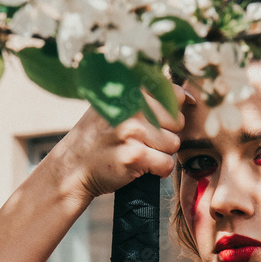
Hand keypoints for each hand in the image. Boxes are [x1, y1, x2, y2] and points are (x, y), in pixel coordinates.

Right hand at [49, 84, 189, 210]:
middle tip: (144, 141)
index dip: (173, 111)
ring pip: (173, 144)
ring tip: (139, 153)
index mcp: (129, 90)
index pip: (173, 94)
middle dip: (167, 135)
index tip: (161, 122)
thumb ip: (145, 97)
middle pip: (177, 122)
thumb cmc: (99, 137)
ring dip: (161, 154)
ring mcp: (132, 131)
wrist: (74, 167)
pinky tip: (141, 167)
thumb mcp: (115, 105)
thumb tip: (186, 96)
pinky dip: (159, 171)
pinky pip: (167, 164)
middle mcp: (131, 106)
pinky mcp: (134, 156)